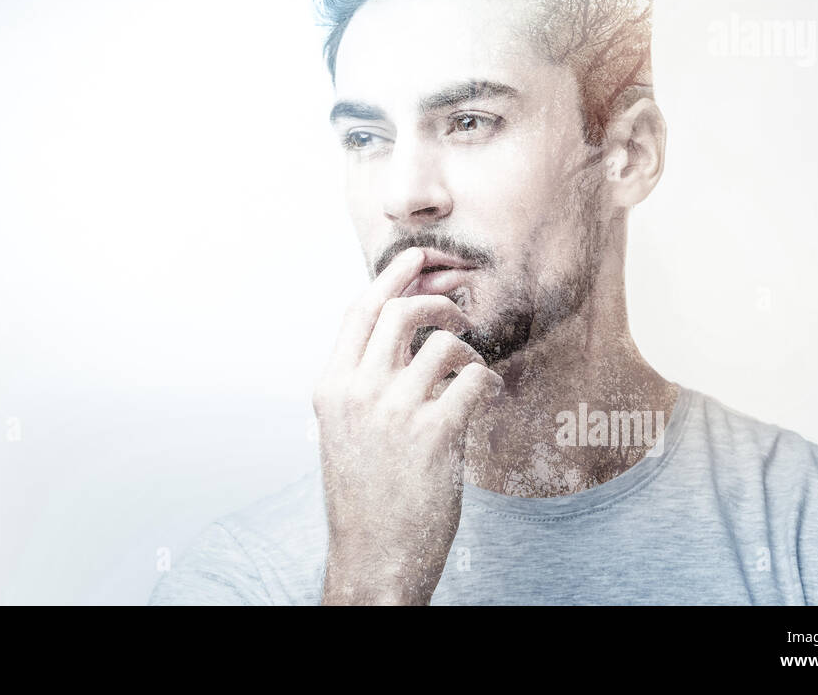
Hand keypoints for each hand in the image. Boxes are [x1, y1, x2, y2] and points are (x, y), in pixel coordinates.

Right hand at [314, 246, 503, 604]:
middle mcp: (357, 392)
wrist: (372, 558)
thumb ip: (359, 383)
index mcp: (330, 387)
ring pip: (443, 344)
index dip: (392, 275)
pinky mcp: (435, 435)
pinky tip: (488, 397)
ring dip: (467, 350)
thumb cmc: (363, 495)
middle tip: (459, 312)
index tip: (418, 258)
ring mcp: (395, 412)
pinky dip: (487, 383)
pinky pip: (474, 381)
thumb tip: (395, 337)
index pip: (359, 310)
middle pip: (400, 311)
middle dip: (437, 301)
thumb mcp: (340, 431)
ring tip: (472, 371)